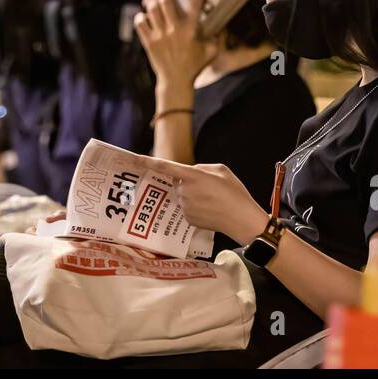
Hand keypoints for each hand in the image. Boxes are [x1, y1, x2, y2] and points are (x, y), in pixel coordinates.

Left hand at [133, 0, 219, 97]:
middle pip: (166, 1)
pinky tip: (143, 17)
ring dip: (151, 2)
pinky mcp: (149, 42)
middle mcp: (174, 29)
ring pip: (151, 9)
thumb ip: (216, 39)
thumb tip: (219, 29)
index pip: (195, 4)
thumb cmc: (195, 66)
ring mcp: (160, 35)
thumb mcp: (211, 52)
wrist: (176, 81)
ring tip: (152, 0)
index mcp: (191, 29)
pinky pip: (139, 23)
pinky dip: (140, 17)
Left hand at [141, 157, 266, 244]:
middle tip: (208, 188)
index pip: (166, 167)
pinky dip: (195, 207)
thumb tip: (190, 173)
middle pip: (177, 183)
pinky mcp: (188, 218)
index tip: (136, 158)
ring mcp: (185, 206)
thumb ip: (201, 168)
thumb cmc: (235, 192)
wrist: (242, 220)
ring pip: (182, 196)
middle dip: (188, 183)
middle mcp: (186, 191)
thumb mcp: (221, 170)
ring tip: (212, 200)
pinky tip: (210, 209)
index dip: (149, 162)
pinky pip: (186, 208)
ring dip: (192, 196)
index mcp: (193, 176)